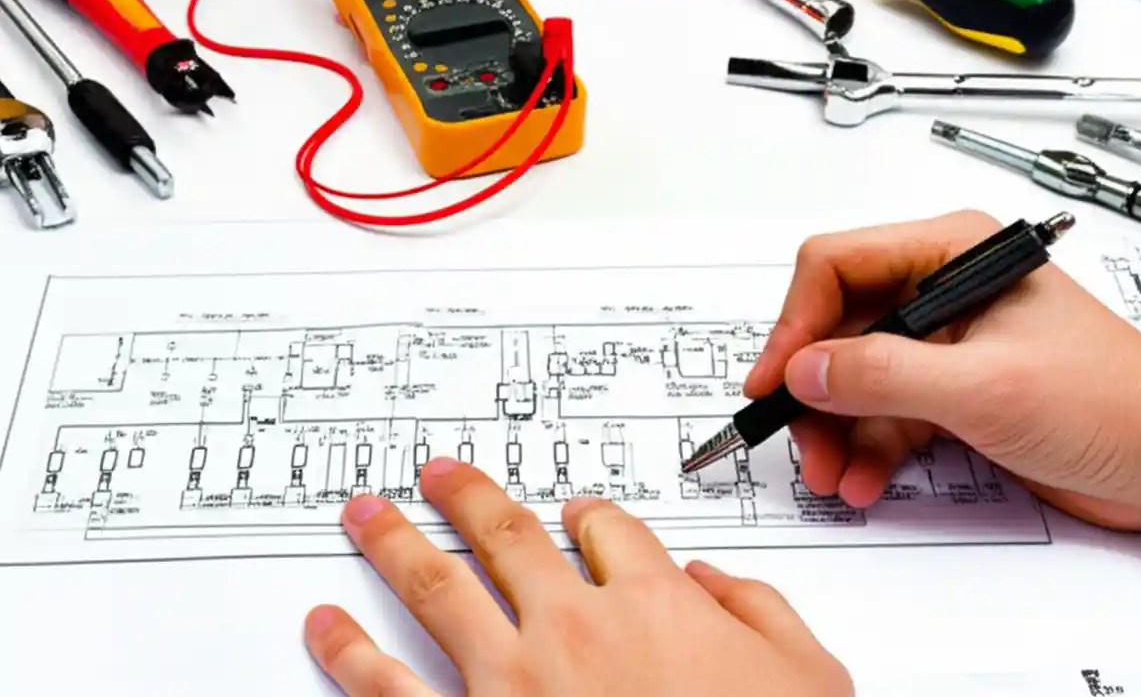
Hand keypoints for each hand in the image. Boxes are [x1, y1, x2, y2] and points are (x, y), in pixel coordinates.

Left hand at [303, 458, 853, 695]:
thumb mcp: (808, 674)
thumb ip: (759, 609)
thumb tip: (716, 581)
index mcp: (652, 602)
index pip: (606, 529)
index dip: (587, 515)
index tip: (573, 514)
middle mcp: (574, 626)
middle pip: (508, 535)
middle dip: (469, 497)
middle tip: (439, 475)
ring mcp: (513, 681)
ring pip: (438, 587)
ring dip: (395, 543)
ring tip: (365, 516)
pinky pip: (390, 689)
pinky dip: (349, 653)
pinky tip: (323, 628)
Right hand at [744, 210, 1140, 530]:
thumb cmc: (1110, 400)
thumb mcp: (982, 385)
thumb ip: (884, 374)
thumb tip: (805, 371)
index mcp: (952, 253)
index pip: (838, 266)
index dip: (795, 324)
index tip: (773, 381)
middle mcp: (942, 290)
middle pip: (838, 327)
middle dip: (814, 390)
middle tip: (802, 442)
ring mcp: (945, 343)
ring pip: (856, 378)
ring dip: (837, 429)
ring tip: (835, 474)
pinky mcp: (951, 391)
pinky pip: (885, 413)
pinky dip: (869, 447)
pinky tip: (865, 479)